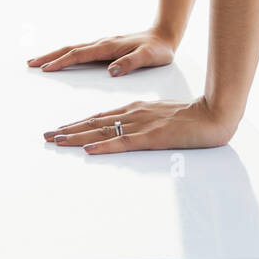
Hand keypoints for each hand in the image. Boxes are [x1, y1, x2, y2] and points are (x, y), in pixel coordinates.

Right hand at [27, 28, 175, 77]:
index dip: (61, 62)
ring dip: (55, 55)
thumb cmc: (158, 49)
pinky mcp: (105, 48)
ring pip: (73, 49)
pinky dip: (67, 54)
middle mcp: (102, 44)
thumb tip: (110, 71)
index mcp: (108, 47)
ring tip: (40, 61)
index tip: (45, 69)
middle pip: (70, 49)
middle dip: (49, 56)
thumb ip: (130, 63)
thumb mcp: (148, 57)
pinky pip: (81, 51)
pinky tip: (63, 59)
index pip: (79, 55)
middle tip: (30, 63)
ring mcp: (103, 44)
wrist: (165, 35)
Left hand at [43, 95, 236, 152]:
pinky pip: (123, 143)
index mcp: (133, 109)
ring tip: (57, 141)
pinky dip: (104, 146)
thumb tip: (122, 129)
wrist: (212, 114)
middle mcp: (131, 114)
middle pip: (94, 123)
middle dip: (69, 130)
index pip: (99, 118)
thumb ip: (139, 120)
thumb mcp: (158, 115)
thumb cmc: (188, 116)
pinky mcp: (151, 137)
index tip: (59, 130)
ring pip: (102, 131)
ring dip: (77, 137)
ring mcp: (140, 125)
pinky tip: (89, 150)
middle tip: (46, 136)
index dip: (77, 124)